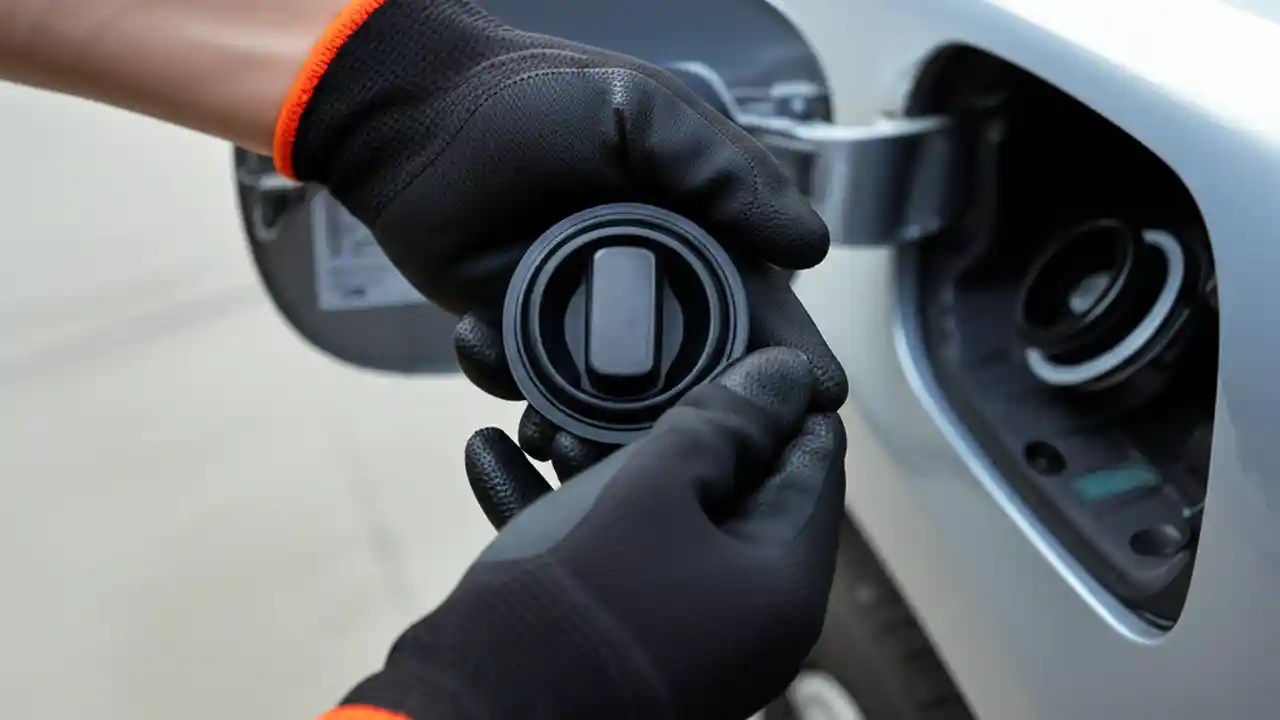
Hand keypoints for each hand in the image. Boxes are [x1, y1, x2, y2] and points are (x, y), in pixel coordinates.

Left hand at [277, 0, 846, 478]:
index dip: (791, 351)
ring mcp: (583, 318)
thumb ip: (724, 173)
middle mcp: (646, 284)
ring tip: (583, 443)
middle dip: (700, 416)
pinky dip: (528, 398)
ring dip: (608, 431)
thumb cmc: (533, 98)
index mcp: (691, 233)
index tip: (821, 396)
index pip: (757, 304)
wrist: (416, 115)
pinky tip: (517, 393)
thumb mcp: (643, 114)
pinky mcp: (520, 337)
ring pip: (617, 400)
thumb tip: (811, 243)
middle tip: (699, 454)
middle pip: (696, 373)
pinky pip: (537, 389)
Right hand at [334, 349, 846, 718]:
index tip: (726, 341)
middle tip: (626, 374)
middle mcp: (748, 621)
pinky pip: (611, 562)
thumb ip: (723, 422)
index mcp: (784, 586)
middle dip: (673, 427)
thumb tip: (789, 374)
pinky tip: (497, 457)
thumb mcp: (652, 489)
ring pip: (660, 521)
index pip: (812, 461)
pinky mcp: (623, 644)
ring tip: (545, 417)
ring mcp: (685, 638)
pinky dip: (565, 515)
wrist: (466, 715)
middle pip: (733, 488)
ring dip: (602, 466)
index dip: (773, 393)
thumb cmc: (573, 605)